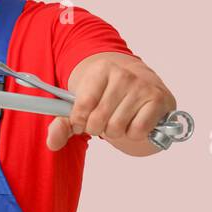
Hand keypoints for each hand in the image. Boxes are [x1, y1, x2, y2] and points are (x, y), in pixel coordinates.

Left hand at [45, 53, 175, 155]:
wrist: (141, 83)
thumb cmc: (106, 95)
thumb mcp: (81, 104)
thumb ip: (63, 124)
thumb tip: (52, 142)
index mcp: (100, 70)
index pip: (81, 107)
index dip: (78, 122)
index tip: (82, 120)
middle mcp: (123, 74)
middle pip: (98, 120)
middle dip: (97, 128)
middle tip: (103, 121)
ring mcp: (142, 86)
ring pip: (117, 127)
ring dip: (115, 132)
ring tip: (118, 120)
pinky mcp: (158, 100)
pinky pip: (137, 131)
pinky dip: (134, 133)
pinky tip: (135, 121)